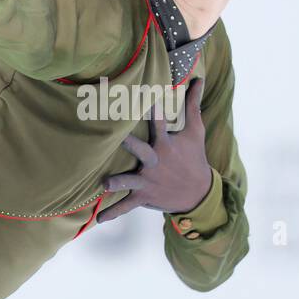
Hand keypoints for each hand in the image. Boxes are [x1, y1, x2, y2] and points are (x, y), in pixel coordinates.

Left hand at [96, 77, 210, 223]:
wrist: (199, 192)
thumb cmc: (194, 157)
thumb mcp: (196, 131)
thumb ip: (193, 104)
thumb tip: (199, 78)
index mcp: (166, 144)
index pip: (158, 122)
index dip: (152, 109)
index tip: (143, 95)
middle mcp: (156, 162)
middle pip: (141, 150)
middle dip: (129, 144)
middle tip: (115, 137)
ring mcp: (149, 180)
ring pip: (130, 181)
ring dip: (118, 182)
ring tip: (105, 184)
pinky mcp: (144, 196)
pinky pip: (127, 206)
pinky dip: (113, 213)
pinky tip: (99, 220)